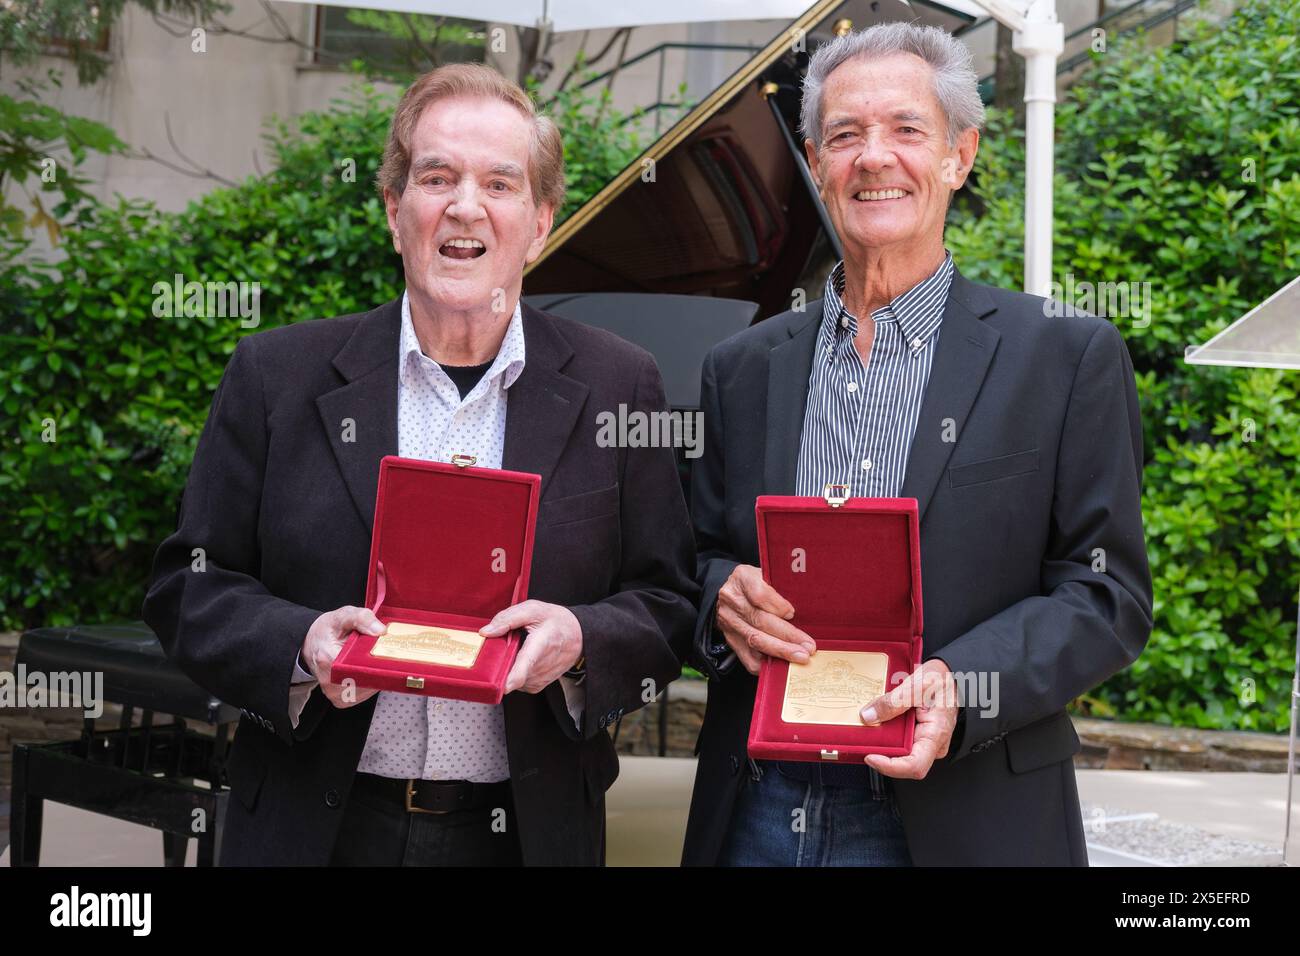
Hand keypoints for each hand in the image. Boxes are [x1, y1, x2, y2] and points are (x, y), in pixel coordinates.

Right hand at [304, 605, 382, 708]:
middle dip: (379, 668)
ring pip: (369, 689)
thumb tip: (380, 630)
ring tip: (372, 660)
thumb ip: (362, 618)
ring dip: (376, 675)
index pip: (360, 667)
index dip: (376, 660)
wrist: (313, 643)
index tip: (384, 651)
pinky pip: (365, 694)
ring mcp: (336, 694)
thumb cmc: (328, 630)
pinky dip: (371, 682)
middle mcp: (330, 681)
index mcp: (328, 659)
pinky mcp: (343, 700)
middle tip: (382, 654)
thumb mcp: (343, 616)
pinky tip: (368, 670)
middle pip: (367, 680)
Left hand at [480, 600, 582, 693]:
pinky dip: (515, 671)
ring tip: (522, 649)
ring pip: (511, 678)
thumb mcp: (532, 609)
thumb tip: (485, 632)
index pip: (526, 665)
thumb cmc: (555, 621)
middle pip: (511, 672)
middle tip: (511, 644)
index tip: (503, 686)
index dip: (513, 678)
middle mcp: (542, 666)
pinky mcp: (537, 686)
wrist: (577, 635)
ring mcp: (540, 679)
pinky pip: (517, 682)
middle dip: (501, 661)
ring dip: (509, 666)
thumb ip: (507, 618)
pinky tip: (524, 659)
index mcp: (541, 643)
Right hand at [715, 564, 814, 675]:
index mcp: (742, 578)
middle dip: (787, 635)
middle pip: (760, 619)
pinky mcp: (730, 639)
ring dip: (780, 650)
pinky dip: (766, 663)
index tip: (792, 613)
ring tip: (799, 656)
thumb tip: (808, 607)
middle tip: (807, 645)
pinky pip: (747, 657)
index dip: (776, 605)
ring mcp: (729, 621)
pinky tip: (782, 664)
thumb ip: (782, 587)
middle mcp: (732, 599)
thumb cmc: (757, 584)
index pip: (758, 593)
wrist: (732, 593)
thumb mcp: (768, 575)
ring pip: (755, 639)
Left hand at [860, 659, 958, 779]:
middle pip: (903, 762)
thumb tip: (869, 716)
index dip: (890, 767)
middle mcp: (932, 744)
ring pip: (899, 753)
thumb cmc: (941, 680)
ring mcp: (924, 741)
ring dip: (882, 743)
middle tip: (865, 737)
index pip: (914, 766)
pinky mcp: (917, 736)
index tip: (871, 757)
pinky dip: (886, 735)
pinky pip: (899, 742)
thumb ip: (893, 702)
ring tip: (871, 726)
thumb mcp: (916, 685)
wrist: (949, 675)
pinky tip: (879, 723)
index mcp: (936, 734)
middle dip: (881, 753)